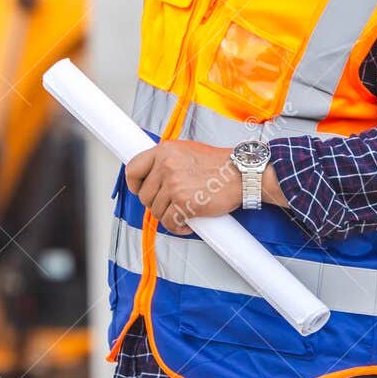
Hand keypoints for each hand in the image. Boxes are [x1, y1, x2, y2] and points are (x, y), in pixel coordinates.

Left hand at [125, 141, 240, 234]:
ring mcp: (174, 184)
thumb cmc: (220, 164)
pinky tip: (187, 223)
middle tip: (172, 205)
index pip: (133, 168)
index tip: (139, 190)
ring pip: (157, 211)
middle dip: (157, 204)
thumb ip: (168, 160)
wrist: (243, 173)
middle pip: (145, 195)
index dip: (134, 184)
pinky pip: (169, 222)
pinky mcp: (184, 202)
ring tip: (183, 212)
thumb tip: (154, 176)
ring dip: (169, 216)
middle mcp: (167, 165)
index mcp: (165, 150)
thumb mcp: (188, 151)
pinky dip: (177, 227)